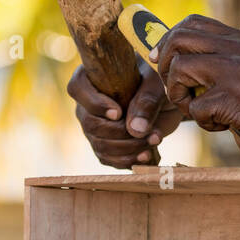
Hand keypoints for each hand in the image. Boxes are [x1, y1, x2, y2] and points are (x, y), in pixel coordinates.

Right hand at [67, 59, 187, 169]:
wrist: (162, 105)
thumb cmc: (152, 86)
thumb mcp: (155, 86)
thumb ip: (146, 102)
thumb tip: (135, 129)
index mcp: (91, 79)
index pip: (77, 88)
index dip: (95, 104)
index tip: (118, 113)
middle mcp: (85, 105)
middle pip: (91, 124)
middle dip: (122, 133)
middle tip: (150, 132)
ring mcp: (91, 127)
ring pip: (100, 145)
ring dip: (129, 148)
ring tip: (154, 141)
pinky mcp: (101, 146)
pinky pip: (107, 158)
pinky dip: (127, 160)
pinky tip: (146, 155)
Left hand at [150, 14, 239, 165]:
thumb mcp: (239, 71)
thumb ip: (213, 58)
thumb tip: (164, 52)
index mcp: (238, 39)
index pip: (191, 22)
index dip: (167, 40)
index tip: (161, 61)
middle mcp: (236, 48)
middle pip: (178, 39)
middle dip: (165, 69)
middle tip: (175, 90)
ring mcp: (235, 70)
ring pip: (179, 69)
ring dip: (179, 97)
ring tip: (199, 109)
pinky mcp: (233, 97)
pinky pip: (195, 107)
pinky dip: (204, 121)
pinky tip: (223, 124)